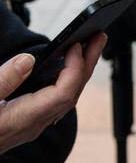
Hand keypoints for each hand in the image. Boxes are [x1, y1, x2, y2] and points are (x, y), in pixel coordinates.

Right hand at [0, 33, 105, 153]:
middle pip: (71, 94)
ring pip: (66, 98)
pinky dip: (65, 81)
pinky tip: (65, 68)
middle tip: (99, 37)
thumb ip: (4, 80)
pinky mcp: (27, 122)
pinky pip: (55, 101)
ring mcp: (32, 125)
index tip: (76, 46)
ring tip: (87, 47)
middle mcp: (33, 124)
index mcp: (23, 119)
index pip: (63, 94)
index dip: (74, 69)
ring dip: (79, 72)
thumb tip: (28, 61)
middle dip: (87, 65)